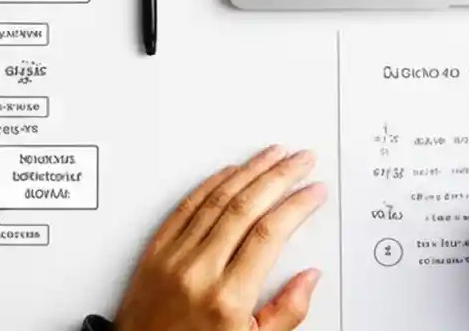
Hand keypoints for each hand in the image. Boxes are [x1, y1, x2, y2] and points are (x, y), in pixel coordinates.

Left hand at [115, 146, 327, 330]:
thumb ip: (286, 313)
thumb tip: (308, 278)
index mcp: (227, 298)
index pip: (269, 233)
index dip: (297, 205)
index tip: (314, 192)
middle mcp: (198, 272)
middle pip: (246, 206)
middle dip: (280, 176)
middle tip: (301, 160)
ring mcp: (173, 258)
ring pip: (217, 199)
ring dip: (250, 170)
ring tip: (273, 155)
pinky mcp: (154, 253)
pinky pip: (185, 206)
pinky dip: (211, 183)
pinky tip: (230, 171)